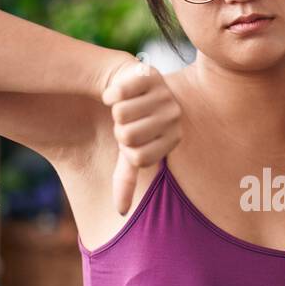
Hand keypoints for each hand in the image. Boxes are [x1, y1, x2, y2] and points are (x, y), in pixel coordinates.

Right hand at [101, 59, 181, 215]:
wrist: (131, 84)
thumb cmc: (133, 123)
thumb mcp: (130, 152)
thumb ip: (127, 179)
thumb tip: (121, 212)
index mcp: (175, 138)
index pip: (139, 158)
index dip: (126, 150)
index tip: (130, 140)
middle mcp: (175, 115)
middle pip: (128, 136)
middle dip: (118, 129)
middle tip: (126, 121)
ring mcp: (164, 93)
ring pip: (121, 114)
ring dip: (114, 111)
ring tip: (125, 106)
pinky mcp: (149, 74)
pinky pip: (118, 92)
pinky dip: (109, 94)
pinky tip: (116, 92)